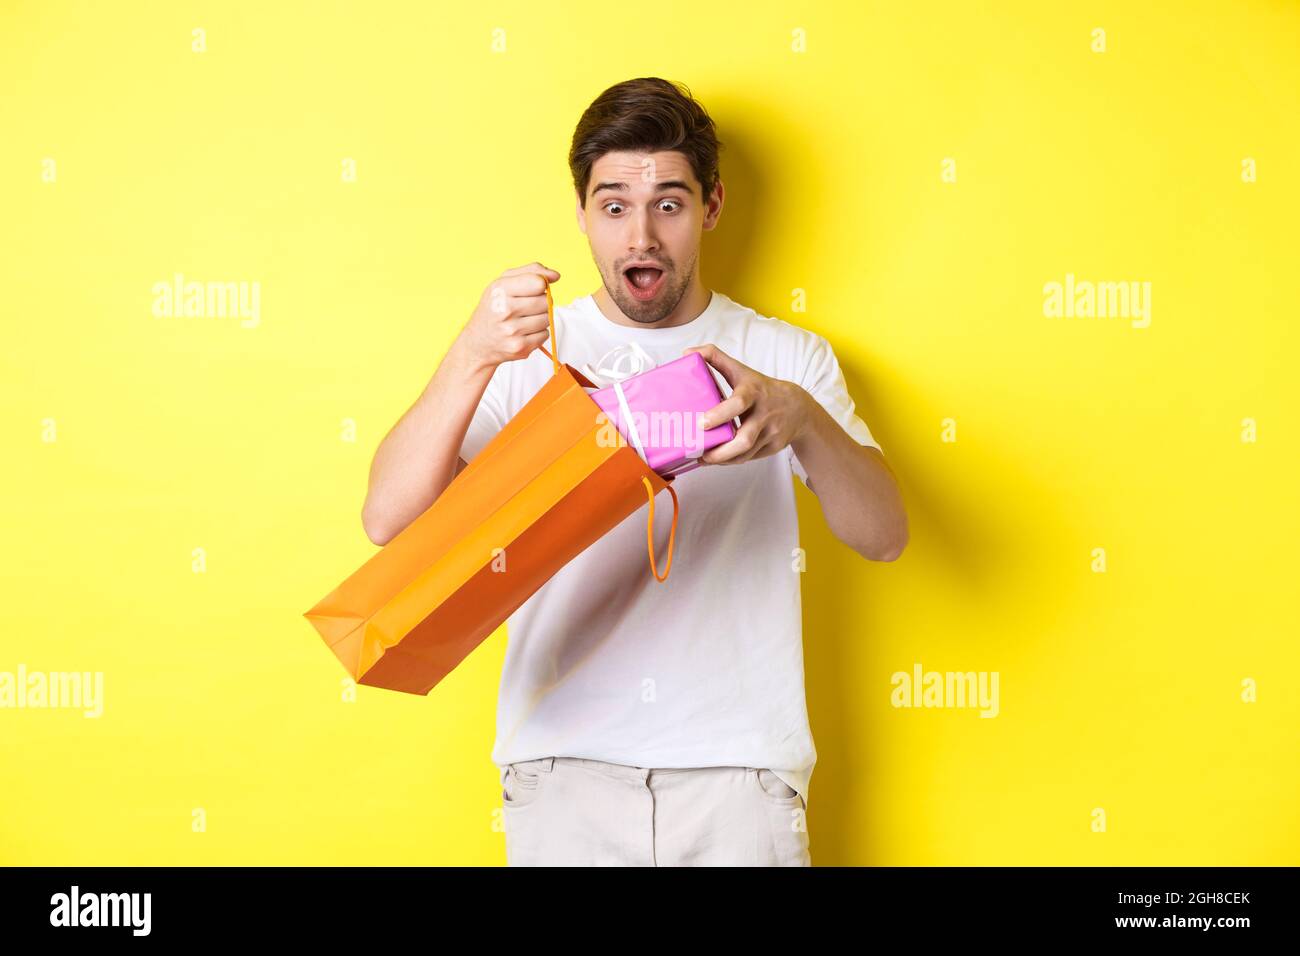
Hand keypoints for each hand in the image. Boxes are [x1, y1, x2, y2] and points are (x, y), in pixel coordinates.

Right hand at [457, 262, 559, 370]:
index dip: (541, 284)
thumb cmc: (494, 308)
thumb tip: (555, 276)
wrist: (478, 342)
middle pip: (546, 301)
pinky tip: (524, 331)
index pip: (538, 283)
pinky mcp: (520, 347)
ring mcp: (512, 330)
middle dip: (541, 302)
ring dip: (541, 318)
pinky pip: (545, 335)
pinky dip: (538, 333)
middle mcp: (505, 310)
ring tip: (524, 319)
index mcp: (500, 289)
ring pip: (547, 319)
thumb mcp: (504, 282)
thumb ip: (531, 271)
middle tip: (526, 306)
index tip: (534, 287)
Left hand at [683, 344, 813, 464]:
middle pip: (744, 438)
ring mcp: (770, 432)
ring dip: (722, 459)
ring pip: (745, 453)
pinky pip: (750, 458)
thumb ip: (715, 358)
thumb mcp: (741, 370)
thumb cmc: (761, 388)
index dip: (720, 414)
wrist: (797, 407)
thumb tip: (688, 353)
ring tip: (704, 459)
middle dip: (720, 451)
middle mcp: (764, 413)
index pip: (739, 403)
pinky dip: (732, 460)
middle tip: (699, 453)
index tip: (701, 424)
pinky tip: (719, 459)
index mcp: (753, 391)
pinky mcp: (773, 446)